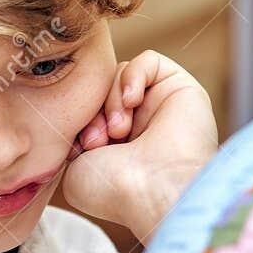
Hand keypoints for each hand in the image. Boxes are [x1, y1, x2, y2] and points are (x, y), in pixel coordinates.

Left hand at [63, 51, 217, 242]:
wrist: (154, 192)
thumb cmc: (116, 191)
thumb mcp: (76, 172)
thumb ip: (72, 144)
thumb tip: (77, 127)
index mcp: (116, 147)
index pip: (87, 111)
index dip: (79, 122)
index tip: (81, 147)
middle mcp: (139, 125)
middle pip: (102, 91)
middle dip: (93, 112)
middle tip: (98, 140)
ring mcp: (160, 106)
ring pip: (121, 75)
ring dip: (112, 99)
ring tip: (118, 130)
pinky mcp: (180, 87)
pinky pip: (147, 61)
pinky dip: (132, 76)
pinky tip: (132, 101)